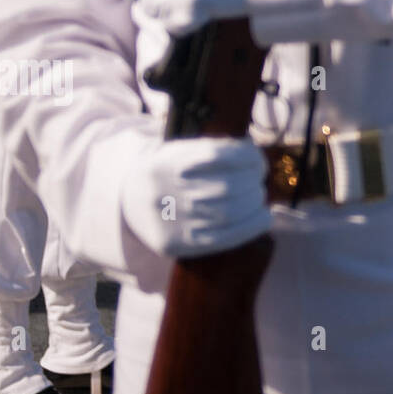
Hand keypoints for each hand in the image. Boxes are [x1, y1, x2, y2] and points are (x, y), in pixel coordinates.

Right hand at [120, 137, 270, 258]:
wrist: (128, 202)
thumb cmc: (169, 171)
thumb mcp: (181, 150)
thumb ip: (214, 149)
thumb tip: (253, 153)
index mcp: (168, 162)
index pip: (218, 156)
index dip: (247, 156)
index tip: (257, 159)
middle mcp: (167, 192)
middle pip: (228, 186)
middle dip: (253, 181)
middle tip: (259, 179)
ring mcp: (171, 221)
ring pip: (228, 212)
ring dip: (254, 202)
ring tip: (258, 195)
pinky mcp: (177, 244)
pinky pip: (221, 239)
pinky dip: (250, 227)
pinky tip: (264, 217)